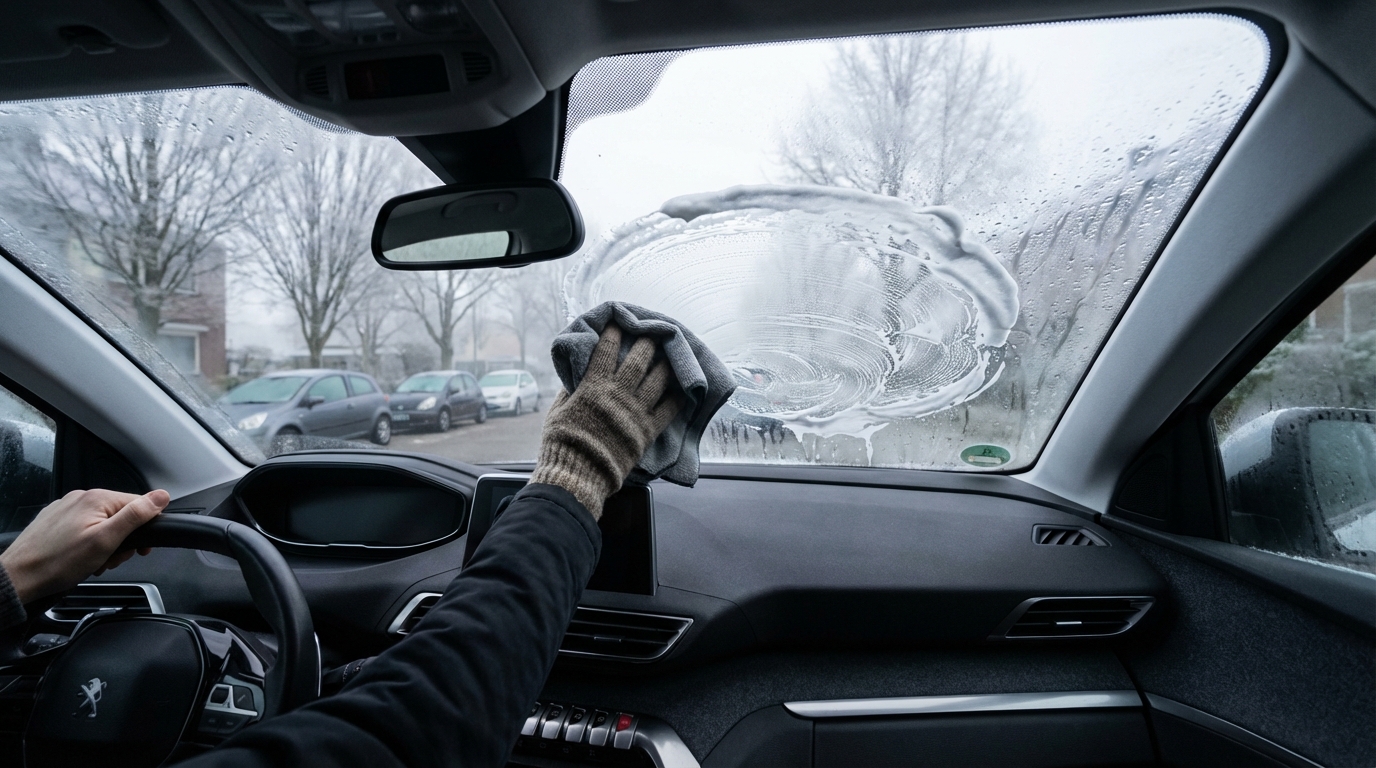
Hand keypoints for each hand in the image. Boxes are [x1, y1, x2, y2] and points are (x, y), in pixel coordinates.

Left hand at [0, 489, 168, 603]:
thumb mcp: (106, 541)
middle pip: (120, 515)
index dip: (145, 529)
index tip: (141, 550)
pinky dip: (88, 543)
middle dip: (122, 540)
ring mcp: (66, 508)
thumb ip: (135, 516)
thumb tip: (161, 496)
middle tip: (110, 559)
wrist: (19, 577)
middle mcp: (81, 498)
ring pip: (102, 523)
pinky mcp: (55, 520)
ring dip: (105, 544)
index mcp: (97, 498)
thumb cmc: (57, 563)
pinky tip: (80, 557)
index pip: (138, 504)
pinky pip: (83, 527)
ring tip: (93, 561)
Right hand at [531, 323, 682, 517]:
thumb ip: (569, 392)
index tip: (618, 324)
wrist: (578, 474)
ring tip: (669, 357)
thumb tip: (575, 379)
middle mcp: (618, 395)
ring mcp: (635, 412)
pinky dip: (675, 398)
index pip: (605, 352)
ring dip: (665, 366)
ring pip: (656, 381)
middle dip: (646, 345)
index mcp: (593, 387)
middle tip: (652, 335)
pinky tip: (680, 390)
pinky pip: (667, 410)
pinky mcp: (647, 432)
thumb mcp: (557, 412)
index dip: (612, 335)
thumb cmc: (562, 443)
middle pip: (638, 362)